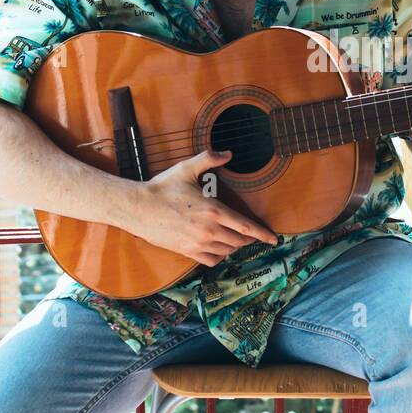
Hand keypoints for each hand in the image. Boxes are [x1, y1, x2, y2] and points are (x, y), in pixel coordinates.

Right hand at [114, 149, 278, 266]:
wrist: (138, 208)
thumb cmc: (163, 187)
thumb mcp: (187, 168)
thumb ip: (210, 159)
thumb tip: (228, 153)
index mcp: (214, 211)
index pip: (246, 226)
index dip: (262, 233)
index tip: (273, 238)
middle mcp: (209, 230)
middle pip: (239, 241)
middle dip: (248, 238)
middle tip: (251, 234)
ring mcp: (198, 243)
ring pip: (226, 251)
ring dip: (234, 246)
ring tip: (235, 239)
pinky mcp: (187, 251)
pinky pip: (211, 260)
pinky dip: (219, 256)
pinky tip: (218, 248)